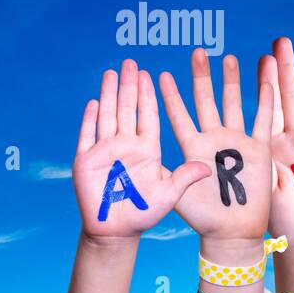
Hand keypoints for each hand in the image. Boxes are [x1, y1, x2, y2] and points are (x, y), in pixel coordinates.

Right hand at [74, 59, 210, 238]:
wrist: (116, 231)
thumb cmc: (144, 213)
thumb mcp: (170, 194)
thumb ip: (186, 178)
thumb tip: (207, 167)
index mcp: (148, 149)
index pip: (149, 116)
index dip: (150, 96)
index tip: (152, 75)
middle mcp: (127, 145)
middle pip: (127, 109)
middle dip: (129, 86)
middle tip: (131, 62)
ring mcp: (105, 150)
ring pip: (107, 115)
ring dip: (108, 94)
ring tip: (111, 72)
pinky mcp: (86, 160)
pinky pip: (88, 135)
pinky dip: (90, 119)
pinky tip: (93, 102)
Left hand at [161, 49, 272, 240]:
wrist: (233, 232)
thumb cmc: (204, 218)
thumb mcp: (180, 194)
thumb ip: (175, 173)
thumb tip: (161, 158)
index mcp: (192, 148)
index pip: (179, 116)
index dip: (170, 97)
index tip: (160, 75)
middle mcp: (214, 141)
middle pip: (207, 102)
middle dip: (202, 77)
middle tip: (198, 52)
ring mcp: (236, 143)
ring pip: (234, 104)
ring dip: (232, 82)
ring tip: (229, 57)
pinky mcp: (259, 150)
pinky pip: (263, 122)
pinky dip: (265, 103)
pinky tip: (266, 81)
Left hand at [265, 37, 293, 248]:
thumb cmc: (279, 223)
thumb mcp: (258, 196)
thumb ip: (251, 173)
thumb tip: (233, 154)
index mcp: (267, 147)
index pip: (262, 107)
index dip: (261, 83)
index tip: (255, 57)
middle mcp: (290, 141)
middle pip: (287, 98)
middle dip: (285, 69)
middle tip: (281, 42)